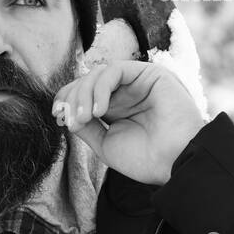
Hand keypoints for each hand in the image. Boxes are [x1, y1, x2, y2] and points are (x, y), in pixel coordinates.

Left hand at [52, 60, 204, 185]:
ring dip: (83, 94)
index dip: (66, 100)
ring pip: (97, 74)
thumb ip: (85, 126)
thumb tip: (65, 112)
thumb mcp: (104, 143)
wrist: (175, 164)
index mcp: (116, 108)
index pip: (83, 94)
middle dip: (72, 99)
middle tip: (70, 120)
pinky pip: (114, 70)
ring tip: (84, 118)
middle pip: (86, 82)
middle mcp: (126, 92)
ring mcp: (138, 82)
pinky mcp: (150, 74)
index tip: (58, 116)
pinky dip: (100, 87)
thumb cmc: (145, 159)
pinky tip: (99, 110)